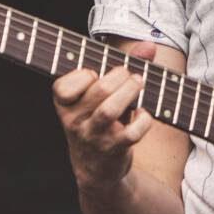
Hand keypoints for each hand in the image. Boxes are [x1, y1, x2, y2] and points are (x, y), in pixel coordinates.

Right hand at [52, 39, 157, 192]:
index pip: (64, 86)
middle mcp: (75, 121)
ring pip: (110, 110)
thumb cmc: (99, 120)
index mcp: (65, 105)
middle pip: (99, 90)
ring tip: (139, 84)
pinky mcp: (113, 150)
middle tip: (131, 76)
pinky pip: (131, 134)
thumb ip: (124, 65)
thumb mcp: (101, 95)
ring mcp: (94, 137)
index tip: (95, 75)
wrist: (96, 168)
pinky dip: (143, 121)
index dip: (84, 75)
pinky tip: (143, 113)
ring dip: (130, 93)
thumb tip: (149, 45)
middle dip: (120, 76)